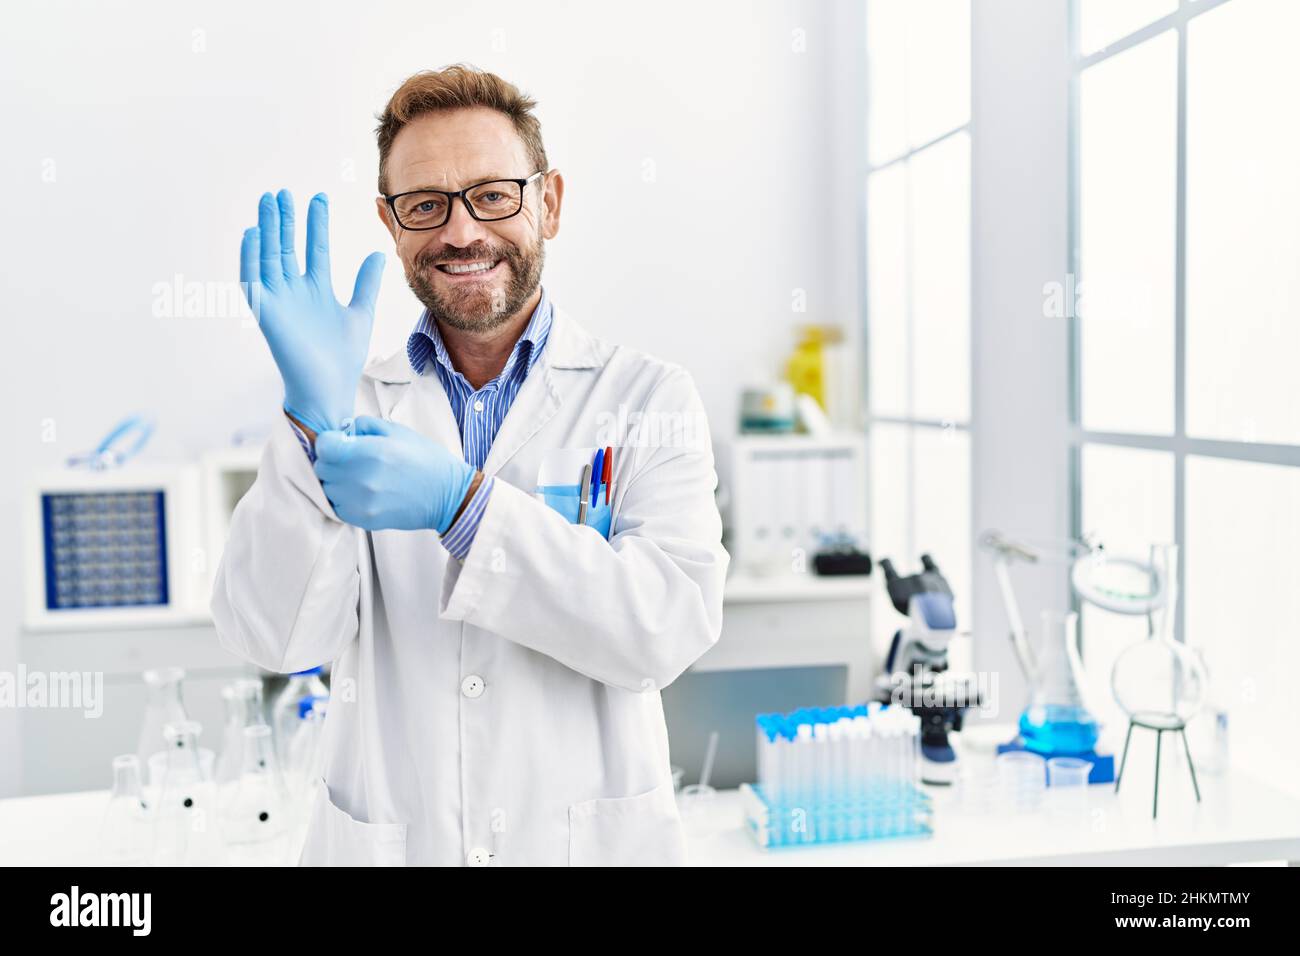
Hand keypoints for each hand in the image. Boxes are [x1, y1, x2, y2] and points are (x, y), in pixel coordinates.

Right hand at [240, 190, 385, 434]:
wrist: (330, 389)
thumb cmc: (343, 357)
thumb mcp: (360, 313)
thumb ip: (366, 284)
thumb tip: (377, 255)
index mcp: (317, 289)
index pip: (315, 248)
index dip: (316, 224)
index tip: (318, 198)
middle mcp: (295, 291)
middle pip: (287, 246)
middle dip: (286, 220)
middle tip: (284, 193)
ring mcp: (279, 300)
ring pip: (269, 257)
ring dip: (267, 230)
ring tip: (268, 202)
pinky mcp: (266, 314)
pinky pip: (253, 281)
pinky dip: (250, 258)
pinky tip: (252, 235)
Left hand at [313, 416, 477, 532]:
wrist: (447, 495)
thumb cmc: (425, 460)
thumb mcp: (398, 431)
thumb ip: (366, 425)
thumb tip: (345, 431)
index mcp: (370, 451)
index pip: (324, 446)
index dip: (329, 442)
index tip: (339, 443)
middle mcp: (361, 477)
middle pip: (322, 468)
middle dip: (332, 461)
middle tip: (348, 460)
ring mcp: (361, 501)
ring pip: (327, 488)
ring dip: (336, 481)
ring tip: (356, 477)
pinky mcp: (364, 519)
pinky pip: (337, 507)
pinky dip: (343, 499)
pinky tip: (360, 493)